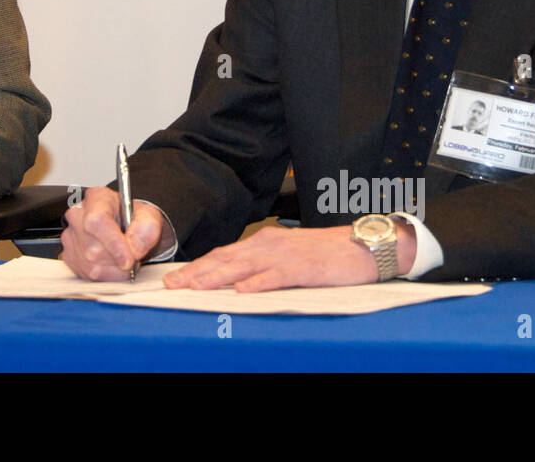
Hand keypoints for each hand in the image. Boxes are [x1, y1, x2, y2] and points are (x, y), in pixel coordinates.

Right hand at [61, 185, 170, 280]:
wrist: (129, 227)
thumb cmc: (135, 219)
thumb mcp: (150, 218)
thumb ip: (147, 230)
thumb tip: (134, 248)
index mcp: (97, 199)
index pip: (97, 222)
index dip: (113, 244)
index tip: (129, 259)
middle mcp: (78, 215)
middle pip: (93, 250)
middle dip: (118, 260)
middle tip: (132, 255)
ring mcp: (70, 236)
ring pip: (91, 266)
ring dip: (114, 270)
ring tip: (123, 257)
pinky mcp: (69, 256)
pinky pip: (87, 275)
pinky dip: (106, 275)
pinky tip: (112, 263)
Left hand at [163, 221, 416, 291]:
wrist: (362, 246)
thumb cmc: (324, 254)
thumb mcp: (286, 256)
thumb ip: (261, 266)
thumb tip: (233, 281)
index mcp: (262, 242)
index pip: (221, 255)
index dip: (196, 267)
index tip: (174, 279)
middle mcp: (268, 245)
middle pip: (225, 260)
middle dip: (196, 273)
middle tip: (172, 285)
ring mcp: (285, 255)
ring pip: (243, 267)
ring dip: (217, 278)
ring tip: (195, 288)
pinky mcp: (304, 267)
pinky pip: (276, 276)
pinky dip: (258, 283)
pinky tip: (242, 291)